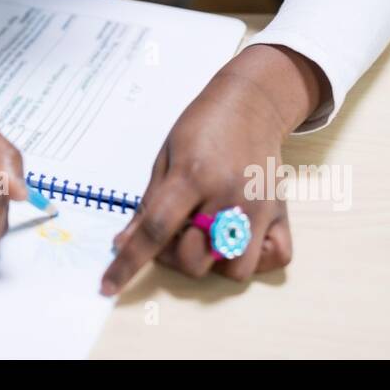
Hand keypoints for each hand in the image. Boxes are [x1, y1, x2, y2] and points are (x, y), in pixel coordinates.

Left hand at [100, 44, 326, 294]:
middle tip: (174, 230)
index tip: (107, 287)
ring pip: (233, 270)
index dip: (128, 263)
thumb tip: (122, 243)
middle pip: (194, 259)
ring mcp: (258, 206)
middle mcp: (228, 195)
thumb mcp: (164, 157)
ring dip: (212, 261)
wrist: (251, 103)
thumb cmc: (202, 126)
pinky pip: (275, 258)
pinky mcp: (281, 211)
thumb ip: (147, 203)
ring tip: (205, 234)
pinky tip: (236, 239)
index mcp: (192, 175)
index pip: (155, 230)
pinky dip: (254, 259)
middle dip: (173, 255)